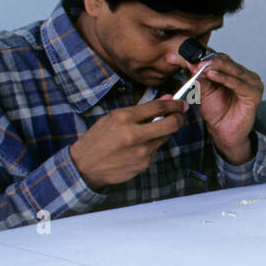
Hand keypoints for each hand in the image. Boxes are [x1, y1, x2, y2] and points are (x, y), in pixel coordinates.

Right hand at [70, 98, 187, 189]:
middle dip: (179, 118)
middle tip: (180, 115)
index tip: (180, 103)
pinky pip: (155, 151)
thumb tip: (166, 99)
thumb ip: (141, 109)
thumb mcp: (114, 117)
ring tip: (149, 132)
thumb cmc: (98, 139)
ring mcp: (141, 152)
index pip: (159, 108)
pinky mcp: (144, 164)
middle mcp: (134, 135)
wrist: (85, 166)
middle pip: (171, 124)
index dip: (174, 104)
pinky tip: (138, 147)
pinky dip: (152, 146)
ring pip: (164, 138)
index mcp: (124, 118)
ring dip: (163, 132)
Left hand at [167, 49, 262, 164]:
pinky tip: (212, 75)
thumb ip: (198, 76)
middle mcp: (246, 76)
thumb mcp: (203, 90)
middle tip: (194, 61)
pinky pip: (238, 83)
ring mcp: (252, 84)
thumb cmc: (218, 114)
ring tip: (201, 67)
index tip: (184, 56)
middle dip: (209, 60)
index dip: (203, 56)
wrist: (224, 134)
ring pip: (233, 70)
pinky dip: (224, 78)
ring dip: (216, 67)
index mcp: (235, 73)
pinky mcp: (254, 94)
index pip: (220, 58)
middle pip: (227, 62)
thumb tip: (188, 61)